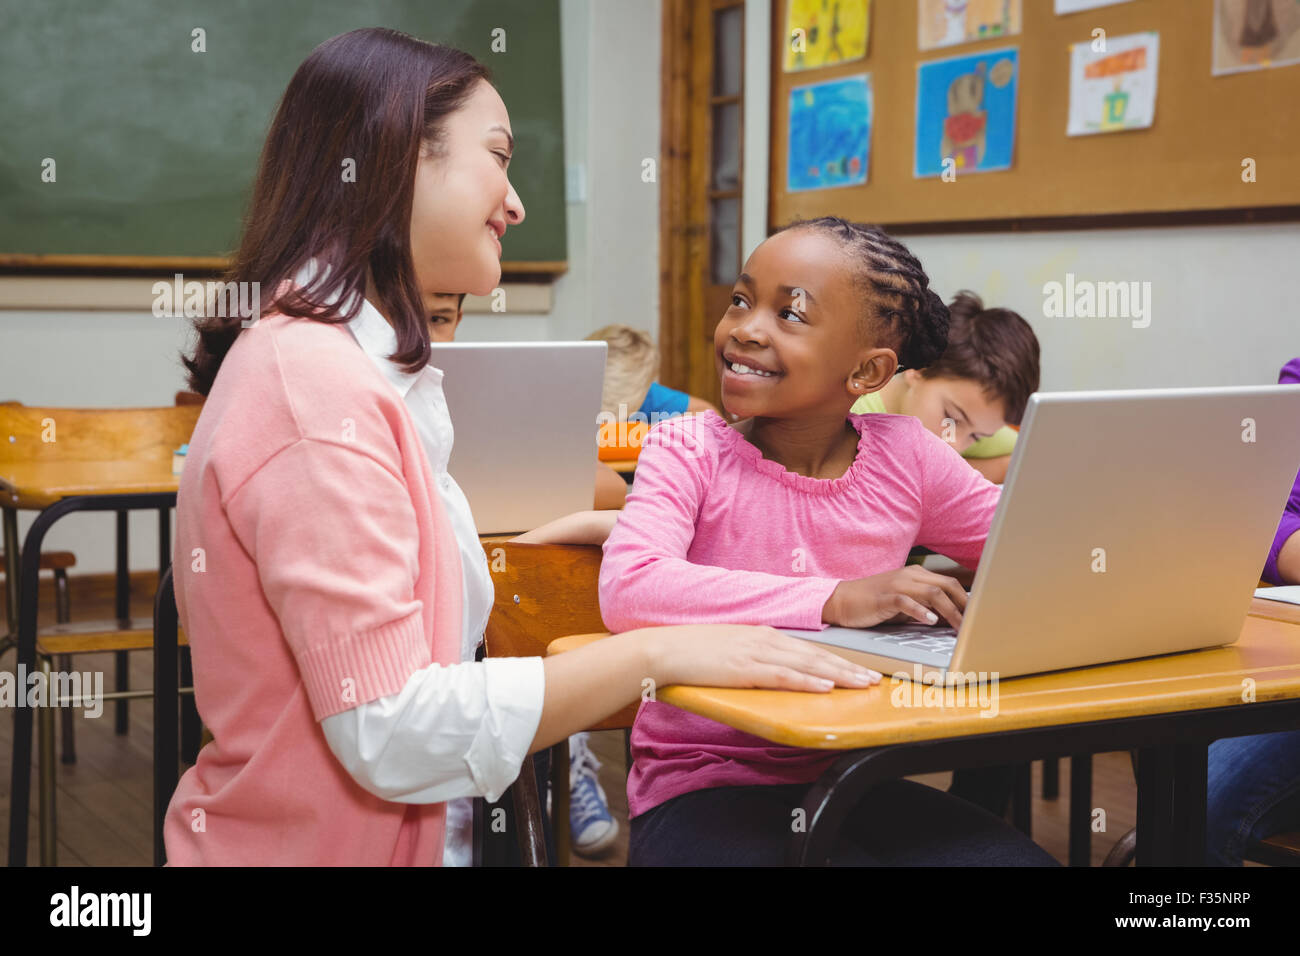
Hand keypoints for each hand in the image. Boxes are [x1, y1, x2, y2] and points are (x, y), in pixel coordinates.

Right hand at [645, 624, 880, 692]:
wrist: (665, 649)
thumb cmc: (692, 651)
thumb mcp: (729, 648)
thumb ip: (752, 655)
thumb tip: (769, 668)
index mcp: (762, 635)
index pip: (808, 648)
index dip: (836, 659)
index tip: (858, 668)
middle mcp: (765, 639)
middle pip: (816, 654)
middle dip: (848, 667)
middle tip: (874, 678)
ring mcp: (756, 653)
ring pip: (807, 664)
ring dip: (838, 674)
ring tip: (863, 683)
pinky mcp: (745, 668)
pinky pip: (783, 676)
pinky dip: (807, 680)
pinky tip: (825, 686)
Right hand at [823, 567, 967, 628]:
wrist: (841, 600)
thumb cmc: (873, 603)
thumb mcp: (904, 603)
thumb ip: (925, 606)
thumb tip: (950, 619)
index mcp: (916, 574)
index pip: (949, 583)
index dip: (967, 598)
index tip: (979, 614)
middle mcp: (909, 575)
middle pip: (946, 585)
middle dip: (964, 604)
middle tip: (975, 623)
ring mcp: (897, 584)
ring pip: (932, 593)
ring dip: (950, 610)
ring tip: (960, 627)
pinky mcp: (884, 597)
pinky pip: (907, 601)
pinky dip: (921, 611)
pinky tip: (930, 621)